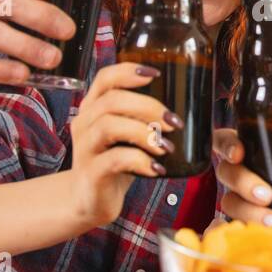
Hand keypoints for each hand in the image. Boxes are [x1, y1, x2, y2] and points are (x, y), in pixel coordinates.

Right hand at [67, 62, 178, 227]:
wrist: (89, 200)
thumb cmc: (114, 161)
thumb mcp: (126, 134)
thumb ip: (142, 117)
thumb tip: (188, 106)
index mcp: (93, 107)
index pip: (105, 78)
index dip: (129, 71)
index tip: (156, 74)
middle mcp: (84, 123)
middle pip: (112, 100)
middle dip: (148, 107)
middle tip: (173, 123)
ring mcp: (84, 148)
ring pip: (109, 126)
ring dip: (145, 133)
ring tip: (166, 146)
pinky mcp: (91, 173)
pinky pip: (114, 160)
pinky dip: (140, 161)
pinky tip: (156, 168)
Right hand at [213, 127, 271, 224]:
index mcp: (255, 154)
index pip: (226, 141)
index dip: (227, 144)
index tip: (239, 153)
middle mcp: (242, 176)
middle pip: (226, 172)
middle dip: (244, 183)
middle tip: (266, 194)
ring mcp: (240, 202)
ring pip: (230, 202)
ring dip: (250, 212)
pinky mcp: (244, 225)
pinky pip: (236, 228)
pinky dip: (252, 229)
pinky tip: (270, 234)